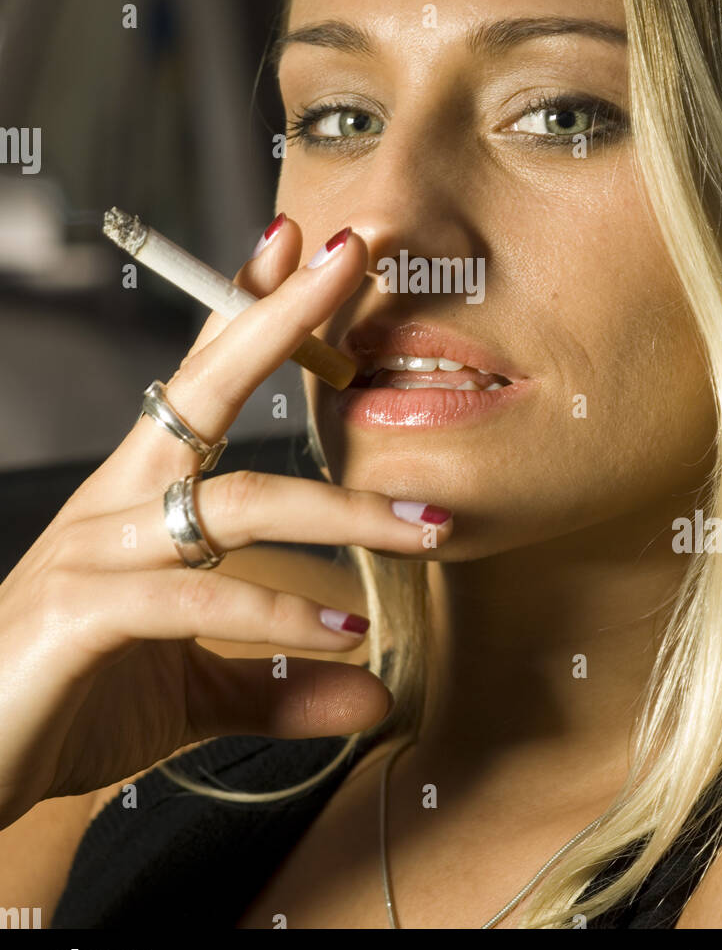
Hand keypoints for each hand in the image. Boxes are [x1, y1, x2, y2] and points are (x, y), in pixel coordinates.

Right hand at [0, 218, 452, 828]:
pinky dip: (280, 612)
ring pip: (236, 499)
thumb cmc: (65, 700)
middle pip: (206, 385)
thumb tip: (372, 694)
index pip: (200, 379)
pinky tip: (345, 635)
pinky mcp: (80, 612)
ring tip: (427, 530)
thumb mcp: (191, 690)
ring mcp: (95, 551)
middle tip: (355, 253)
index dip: (248, 310)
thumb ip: (277, 680)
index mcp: (139, 494)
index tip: (305, 249)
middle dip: (282, 315)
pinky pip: (199, 596)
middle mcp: (117, 502)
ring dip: (343, 511)